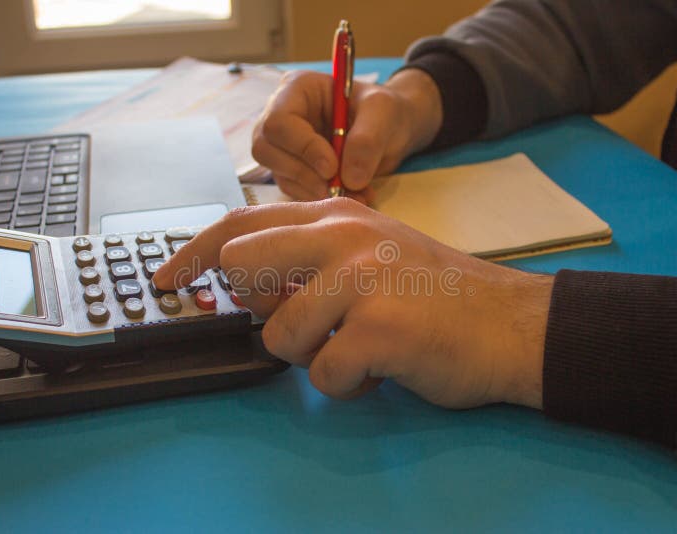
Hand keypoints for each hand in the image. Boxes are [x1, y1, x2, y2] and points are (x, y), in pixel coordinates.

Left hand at [153, 199, 551, 409]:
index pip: (240, 223)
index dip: (192, 253)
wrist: (511, 323)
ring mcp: (361, 279)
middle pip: (242, 267)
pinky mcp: (379, 328)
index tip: (165, 281)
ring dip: (314, 356)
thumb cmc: (438, 292)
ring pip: (279, 337)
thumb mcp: (371, 252)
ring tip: (358, 346)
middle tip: (308, 320)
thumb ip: (311, 256)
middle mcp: (344, 236)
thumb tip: (245, 282)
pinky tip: (380, 368)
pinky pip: (324, 376)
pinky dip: (347, 384)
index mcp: (336, 215)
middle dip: (261, 308)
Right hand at [252, 68, 442, 201]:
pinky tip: (352, 195)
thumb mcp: (383, 113)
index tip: (332, 168)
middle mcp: (282, 116)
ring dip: (315, 191)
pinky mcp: (293, 170)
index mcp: (297, 89)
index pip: (279, 122)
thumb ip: (368, 139)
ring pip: (279, 174)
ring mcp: (285, 146)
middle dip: (303, 174)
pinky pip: (295, 190)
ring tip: (356, 194)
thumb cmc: (384, 111)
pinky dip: (322, 199)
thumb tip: (350, 178)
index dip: (302, 148)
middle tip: (337, 187)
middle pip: (266, 150)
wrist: (392, 131)